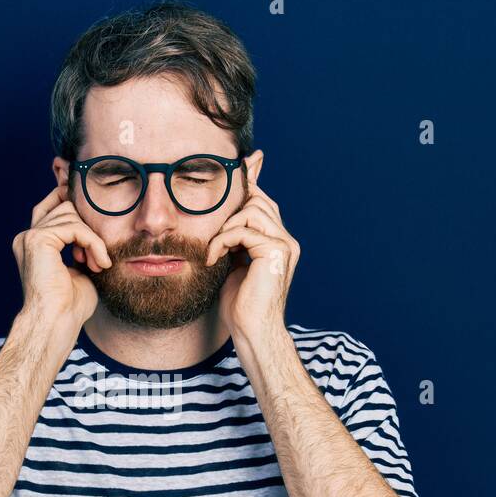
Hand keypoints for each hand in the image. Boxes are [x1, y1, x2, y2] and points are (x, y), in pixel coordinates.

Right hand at [12, 180, 110, 326]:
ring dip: (92, 239)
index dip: (71, 203)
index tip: (96, 217)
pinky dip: (93, 243)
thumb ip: (81, 247)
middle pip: (64, 207)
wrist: (56, 323)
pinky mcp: (38, 240)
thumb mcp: (79, 270)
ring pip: (71, 215)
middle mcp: (27, 238)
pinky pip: (75, 228)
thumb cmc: (69, 306)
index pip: (51, 207)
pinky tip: (98, 264)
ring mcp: (30, 237)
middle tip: (96, 260)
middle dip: (87, 229)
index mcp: (33, 244)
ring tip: (96, 265)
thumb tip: (96, 230)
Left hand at [204, 162, 299, 343]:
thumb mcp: (231, 265)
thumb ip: (231, 241)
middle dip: (230, 205)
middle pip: (258, 200)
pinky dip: (222, 242)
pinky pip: (243, 230)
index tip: (238, 164)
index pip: (262, 202)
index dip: (249, 183)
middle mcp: (285, 239)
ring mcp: (284, 244)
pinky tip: (213, 259)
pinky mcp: (277, 251)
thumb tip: (218, 222)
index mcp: (277, 241)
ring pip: (252, 209)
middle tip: (210, 227)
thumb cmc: (239, 306)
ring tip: (213, 252)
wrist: (252, 332)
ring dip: (224, 228)